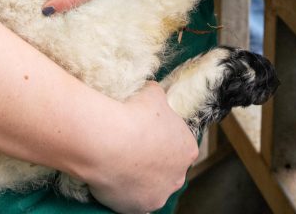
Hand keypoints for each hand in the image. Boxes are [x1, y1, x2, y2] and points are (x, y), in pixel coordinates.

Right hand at [82, 81, 198, 213]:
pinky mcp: (139, 208)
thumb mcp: (152, 93)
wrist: (108, 141)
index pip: (180, 146)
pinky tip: (115, 179)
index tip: (147, 135)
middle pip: (169, 170)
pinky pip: (133, 202)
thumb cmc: (132, 114)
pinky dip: (125, 193)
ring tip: (121, 165)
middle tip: (133, 150)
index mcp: (187, 149)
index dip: (163, 140)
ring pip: (152, 188)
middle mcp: (179, 176)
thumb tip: (152, 94)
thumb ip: (158, 98)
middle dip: (155, 162)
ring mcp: (160, 194)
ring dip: (141, 179)